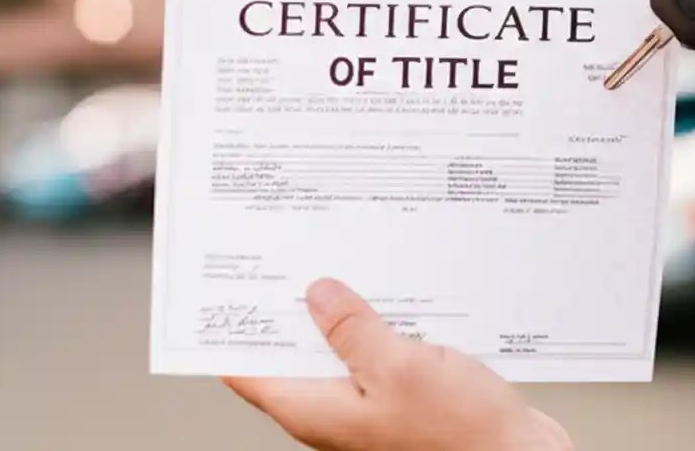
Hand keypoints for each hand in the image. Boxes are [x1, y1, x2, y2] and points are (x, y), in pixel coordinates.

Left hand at [224, 279, 572, 450]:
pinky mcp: (404, 401)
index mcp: (316, 410)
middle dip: (295, 308)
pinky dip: (384, 328)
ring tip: (352, 271)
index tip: (232, 287)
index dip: (237, 328)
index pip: (250, 370)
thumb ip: (354, 330)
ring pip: (342, 352)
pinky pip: (380, 357)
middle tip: (295, 260)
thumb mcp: (399, 366)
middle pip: (296, 355)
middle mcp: (336, 413)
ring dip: (347, 315)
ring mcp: (370, 408)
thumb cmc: (462, 436)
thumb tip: (320, 295)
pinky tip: (400, 303)